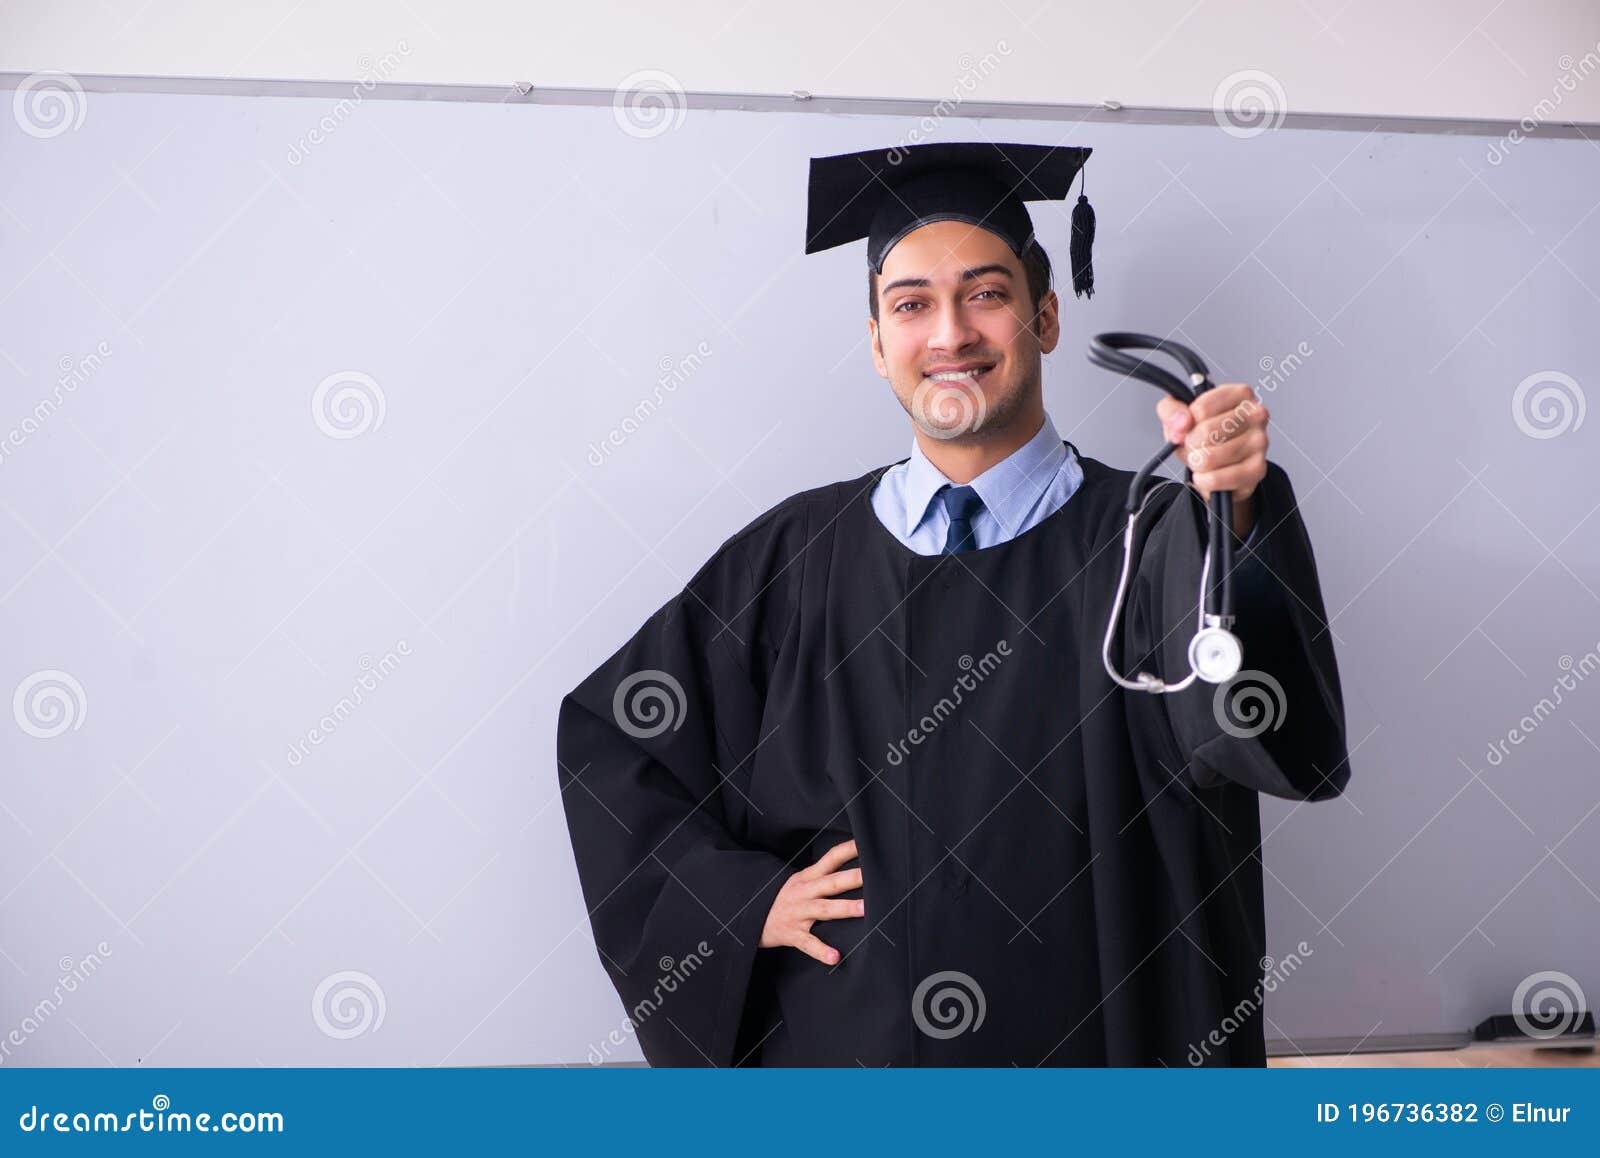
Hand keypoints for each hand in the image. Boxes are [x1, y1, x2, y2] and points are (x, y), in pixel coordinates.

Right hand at [759, 838, 864, 965]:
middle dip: (852, 878)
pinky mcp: (793, 934)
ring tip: (864, 909)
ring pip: (824, 909)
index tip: (865, 843)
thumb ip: (824, 874)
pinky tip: (835, 957)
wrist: (752, 918)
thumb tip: (854, 867)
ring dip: (844, 909)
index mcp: (807, 878)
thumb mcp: (800, 881)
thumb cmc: (785, 898)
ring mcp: (799, 914)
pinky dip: (822, 951)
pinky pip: (809, 943)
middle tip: (872, 875)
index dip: (847, 850)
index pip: (830, 859)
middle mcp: (804, 893)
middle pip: (831, 883)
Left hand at [1157, 383, 1269, 537]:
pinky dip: (1205, 480)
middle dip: (1191, 444)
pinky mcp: (1257, 469)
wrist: (1218, 466)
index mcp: (1240, 394)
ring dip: (1197, 463)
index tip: (1190, 426)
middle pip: (1205, 432)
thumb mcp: (1180, 416)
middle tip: (1196, 446)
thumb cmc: (1203, 436)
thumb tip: (1182, 422)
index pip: (1200, 409)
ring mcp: (1260, 442)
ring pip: (1210, 457)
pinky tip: (1205, 476)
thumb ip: (1171, 410)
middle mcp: (1256, 414)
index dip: (1186, 423)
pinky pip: (1219, 478)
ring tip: (1202, 459)